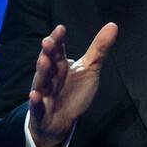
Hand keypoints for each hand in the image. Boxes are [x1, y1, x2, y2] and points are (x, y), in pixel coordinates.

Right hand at [27, 22, 118, 146]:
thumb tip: (112, 26)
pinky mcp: (41, 111)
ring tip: (43, 62)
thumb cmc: (73, 92)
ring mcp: (44, 93)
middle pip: (48, 62)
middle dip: (48, 52)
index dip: (58, 39)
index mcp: (60, 64)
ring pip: (41, 81)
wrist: (62, 121)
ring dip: (42, 72)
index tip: (61, 29)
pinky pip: (37, 106)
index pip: (57, 49)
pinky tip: (34, 95)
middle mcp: (50, 76)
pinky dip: (35, 101)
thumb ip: (98, 49)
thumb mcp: (89, 69)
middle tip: (48, 42)